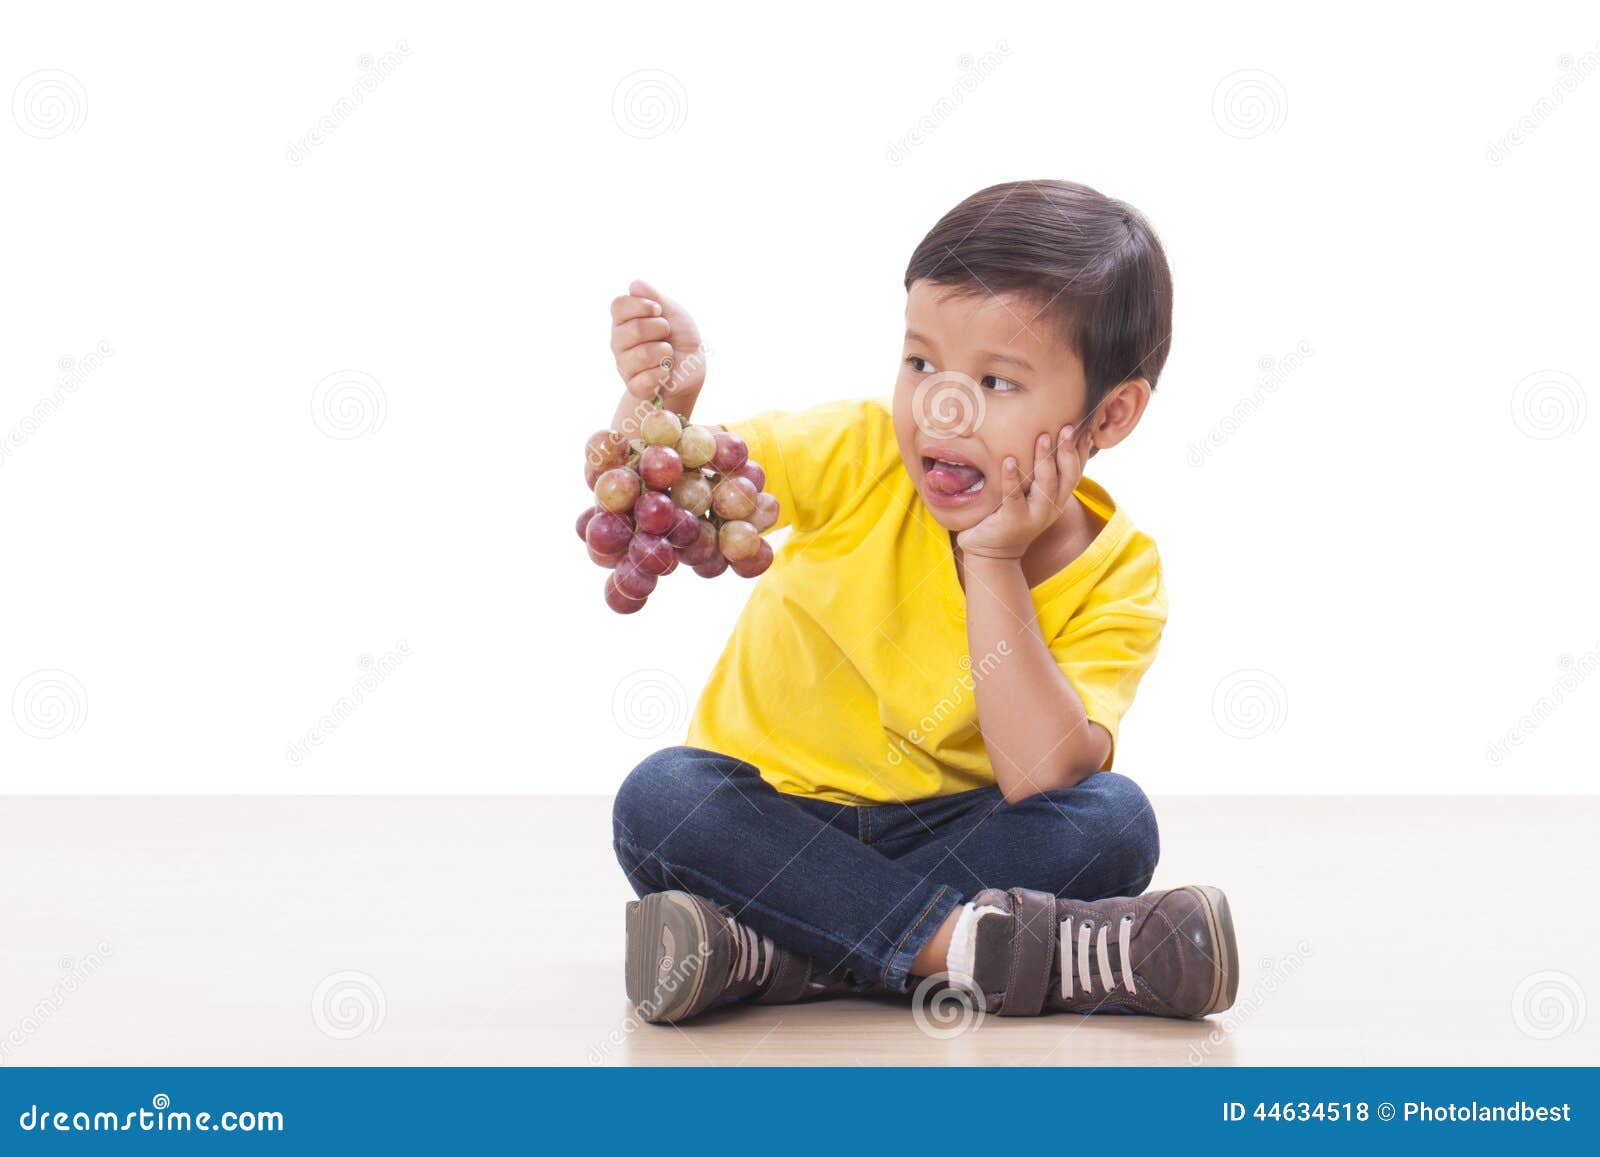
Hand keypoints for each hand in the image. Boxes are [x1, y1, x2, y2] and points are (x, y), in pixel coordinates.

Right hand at [609, 279, 706, 399]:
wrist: (692, 365)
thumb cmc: (679, 335)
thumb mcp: (672, 310)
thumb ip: (654, 296)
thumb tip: (635, 284)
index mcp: (623, 320)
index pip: (618, 306)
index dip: (642, 305)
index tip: (659, 310)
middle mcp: (618, 342)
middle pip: (634, 329)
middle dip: (660, 328)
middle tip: (666, 334)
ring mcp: (624, 365)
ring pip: (642, 354)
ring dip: (664, 352)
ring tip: (667, 354)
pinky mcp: (634, 387)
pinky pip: (646, 379)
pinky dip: (663, 373)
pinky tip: (665, 371)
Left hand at [956, 425, 1087, 559]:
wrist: (991, 552)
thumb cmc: (1008, 515)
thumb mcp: (1029, 496)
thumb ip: (1037, 476)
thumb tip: (1042, 439)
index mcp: (1057, 499)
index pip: (1075, 473)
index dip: (1082, 453)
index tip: (1084, 430)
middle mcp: (1051, 508)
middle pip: (1067, 476)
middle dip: (1067, 451)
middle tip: (1066, 427)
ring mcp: (1034, 516)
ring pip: (1046, 485)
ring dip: (1045, 460)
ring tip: (1042, 437)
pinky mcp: (1013, 521)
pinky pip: (1013, 497)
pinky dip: (1012, 478)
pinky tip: (1008, 461)